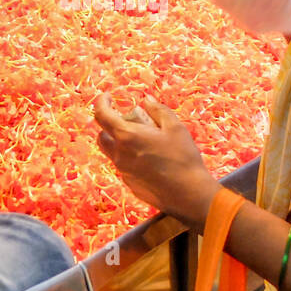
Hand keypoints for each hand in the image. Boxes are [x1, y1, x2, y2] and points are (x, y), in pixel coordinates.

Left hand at [93, 93, 218, 230]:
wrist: (189, 194)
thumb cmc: (183, 158)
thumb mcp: (175, 127)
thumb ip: (158, 110)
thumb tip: (146, 100)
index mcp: (127, 136)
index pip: (102, 115)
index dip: (101, 102)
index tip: (108, 96)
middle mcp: (119, 155)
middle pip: (102, 136)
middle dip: (109, 125)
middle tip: (130, 121)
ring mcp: (123, 172)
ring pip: (113, 153)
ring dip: (121, 142)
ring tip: (144, 140)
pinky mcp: (131, 185)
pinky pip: (125, 167)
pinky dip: (131, 158)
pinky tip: (152, 160)